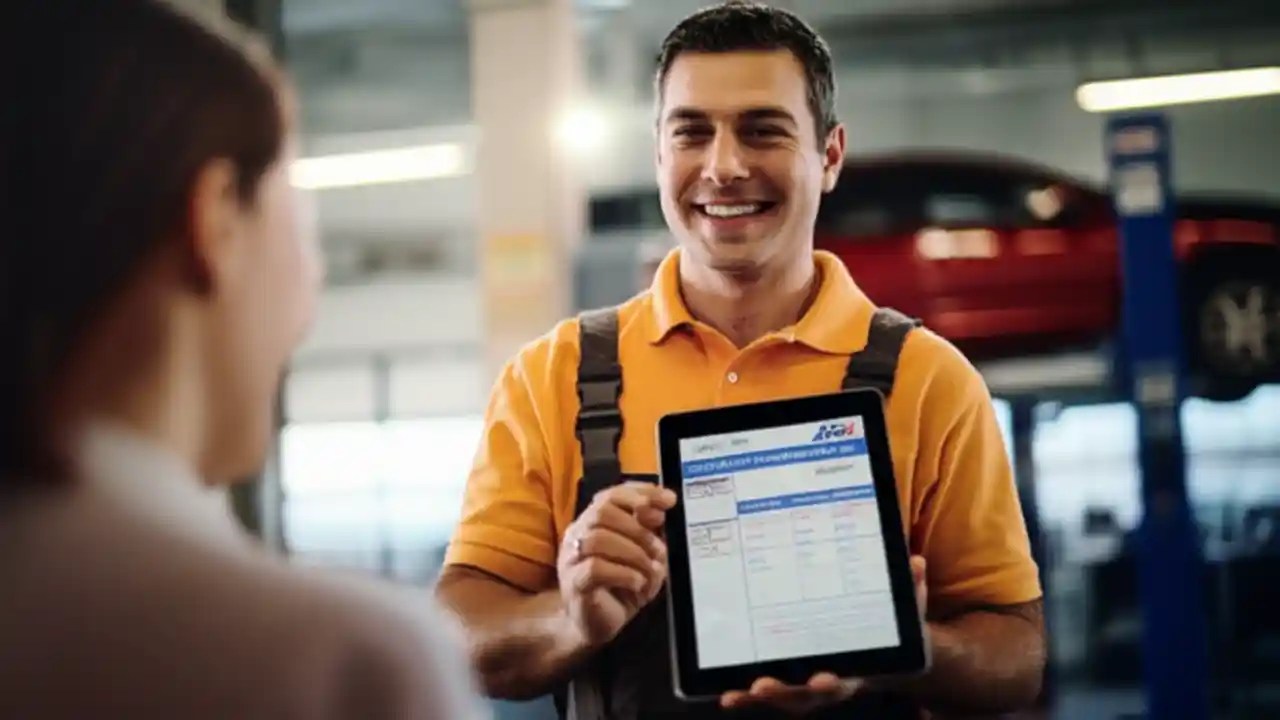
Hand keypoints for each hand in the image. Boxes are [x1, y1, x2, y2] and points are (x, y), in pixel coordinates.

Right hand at [557, 481, 676, 647]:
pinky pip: (595, 568)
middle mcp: (578, 534)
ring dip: (634, 554)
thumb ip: (650, 532)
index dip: (642, 494)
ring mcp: (571, 558)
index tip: (669, 501)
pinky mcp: (574, 583)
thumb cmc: (620, 587)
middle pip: (603, 512)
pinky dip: (623, 573)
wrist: (596, 624)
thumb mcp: (644, 556)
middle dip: (638, 529)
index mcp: (593, 522)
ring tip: (650, 570)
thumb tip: (660, 510)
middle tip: (658, 550)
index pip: (613, 495)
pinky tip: (637, 583)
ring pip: (598, 539)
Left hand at [720, 556, 928, 716]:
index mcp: (856, 669)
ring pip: (780, 696)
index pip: (843, 680)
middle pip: (803, 695)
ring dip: (755, 697)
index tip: (821, 678)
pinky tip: (725, 693)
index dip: (831, 681)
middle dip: (782, 692)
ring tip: (735, 693)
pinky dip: (745, 694)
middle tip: (761, 684)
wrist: (885, 655)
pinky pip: (764, 690)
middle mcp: (828, 682)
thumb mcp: (906, 612)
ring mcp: (805, 684)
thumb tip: (915, 563)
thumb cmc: (889, 631)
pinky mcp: (787, 678)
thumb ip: (911, 592)